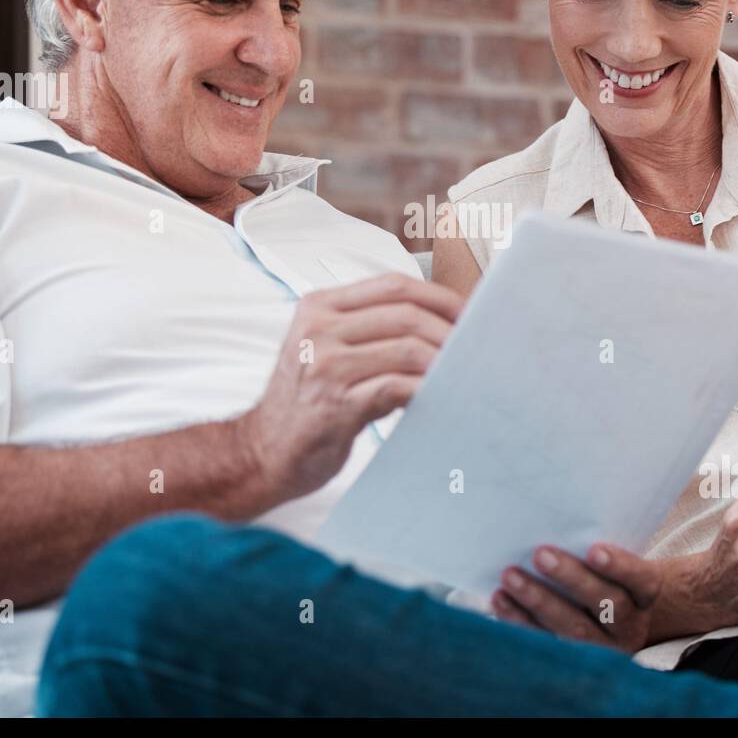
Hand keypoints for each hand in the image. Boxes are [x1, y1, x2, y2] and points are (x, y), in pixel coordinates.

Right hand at [245, 273, 462, 499]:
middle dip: (448, 331)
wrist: (263, 452)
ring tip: (462, 375)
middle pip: (404, 314)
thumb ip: (369, 330)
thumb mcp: (326, 349)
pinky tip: (440, 397)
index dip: (438, 296)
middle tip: (474, 349)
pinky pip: (396, 387)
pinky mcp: (335, 405)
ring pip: (406, 349)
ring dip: (442, 362)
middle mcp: (318, 330)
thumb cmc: (307, 401)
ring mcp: (324, 366)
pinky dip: (425, 390)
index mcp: (318, 306)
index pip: (392, 285)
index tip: (467, 315)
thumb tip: (439, 325)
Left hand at [491, 544, 662, 651]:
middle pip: (606, 604)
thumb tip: (552, 517)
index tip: (594, 550)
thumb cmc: (605, 576)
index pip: (641, 580)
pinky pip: (546, 642)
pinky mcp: (572, 660)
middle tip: (540, 554)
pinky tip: (500, 600)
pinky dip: (520, 620)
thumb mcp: (612, 563)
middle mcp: (629, 626)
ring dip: (539, 601)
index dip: (620, 566)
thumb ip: (595, 547)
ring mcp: (602, 648)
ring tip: (510, 577)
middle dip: (571, 579)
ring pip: (574, 629)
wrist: (610, 619)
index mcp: (644, 595)